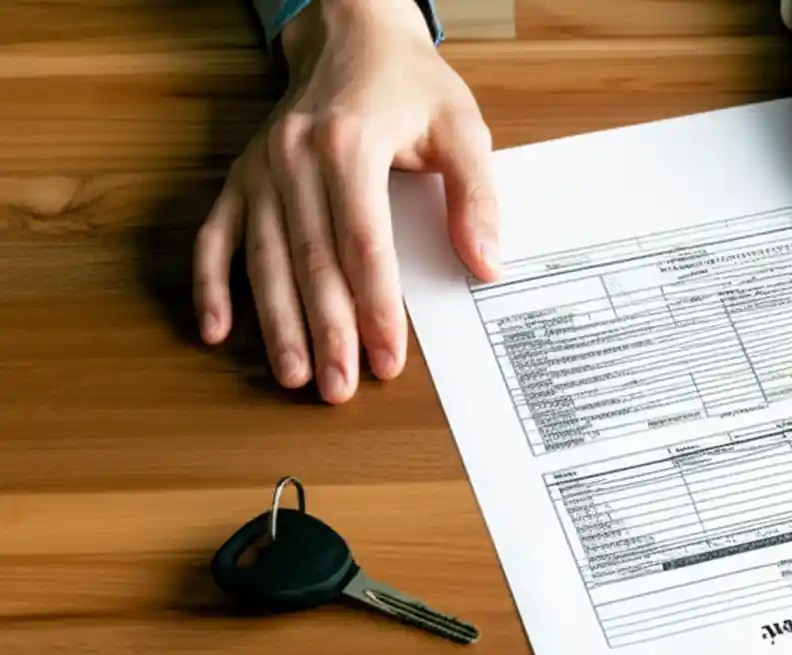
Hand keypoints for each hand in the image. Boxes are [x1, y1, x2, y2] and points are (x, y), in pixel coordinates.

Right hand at [194, 0, 498, 402]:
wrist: (351, 35)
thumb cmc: (409, 85)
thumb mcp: (461, 127)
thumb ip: (476, 195)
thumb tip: (485, 263)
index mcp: (350, 144)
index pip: (363, 244)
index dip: (375, 306)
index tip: (387, 358)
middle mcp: (295, 158)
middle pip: (311, 261)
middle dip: (327, 331)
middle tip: (338, 388)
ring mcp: (261, 169)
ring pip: (264, 259)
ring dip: (276, 323)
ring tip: (292, 375)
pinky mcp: (241, 177)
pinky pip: (216, 235)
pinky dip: (211, 284)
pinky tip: (216, 330)